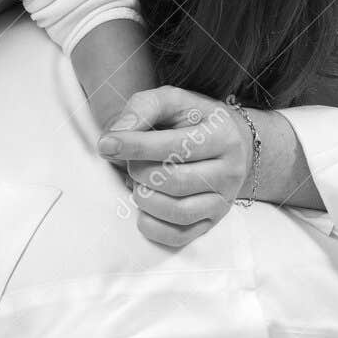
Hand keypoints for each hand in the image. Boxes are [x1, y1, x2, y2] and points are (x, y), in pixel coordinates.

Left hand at [97, 86, 252, 247]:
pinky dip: (151, 225)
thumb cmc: (194, 120)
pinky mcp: (211, 222)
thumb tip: (114, 137)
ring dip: (144, 198)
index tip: (107, 144)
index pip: (174, 146)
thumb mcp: (172, 100)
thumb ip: (143, 108)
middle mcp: (230, 171)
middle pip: (174, 181)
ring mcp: (223, 201)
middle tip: (131, 162)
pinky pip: (178, 236)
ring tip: (138, 181)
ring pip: (177, 211)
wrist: (231, 143)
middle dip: (139, 171)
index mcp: (223, 136)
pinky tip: (143, 206)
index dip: (135, 146)